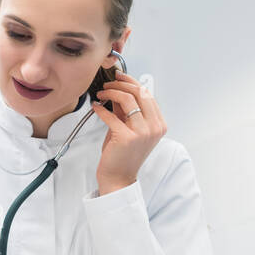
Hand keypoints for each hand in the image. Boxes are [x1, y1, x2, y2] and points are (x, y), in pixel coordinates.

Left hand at [91, 74, 166, 193]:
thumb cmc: (123, 155)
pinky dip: (101, 109)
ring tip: (101, 93)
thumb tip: (117, 91)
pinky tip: (95, 107)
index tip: (120, 77)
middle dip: (121, 84)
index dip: (131, 81)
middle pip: (139, 93)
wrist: (119, 178)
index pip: (147, 94)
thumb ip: (126, 111)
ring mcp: (142, 132)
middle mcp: (154, 127)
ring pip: (127, 99)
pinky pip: (111, 115)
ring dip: (111, 92)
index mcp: (159, 124)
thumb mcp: (129, 128)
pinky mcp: (126, 137)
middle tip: (108, 83)